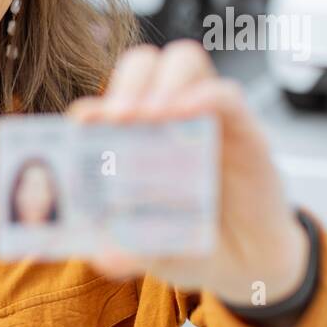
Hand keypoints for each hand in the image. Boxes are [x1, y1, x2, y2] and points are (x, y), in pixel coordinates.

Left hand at [66, 41, 307, 306]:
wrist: (245, 264)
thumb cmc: (188, 244)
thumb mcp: (149, 252)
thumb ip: (124, 253)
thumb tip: (103, 255)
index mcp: (135, 139)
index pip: (109, 101)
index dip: (92, 107)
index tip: (81, 124)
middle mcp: (169, 119)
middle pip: (144, 64)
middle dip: (125, 84)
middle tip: (116, 118)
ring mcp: (207, 119)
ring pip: (184, 62)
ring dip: (159, 84)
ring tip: (146, 117)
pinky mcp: (245, 131)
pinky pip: (226, 95)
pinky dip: (203, 97)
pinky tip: (183, 115)